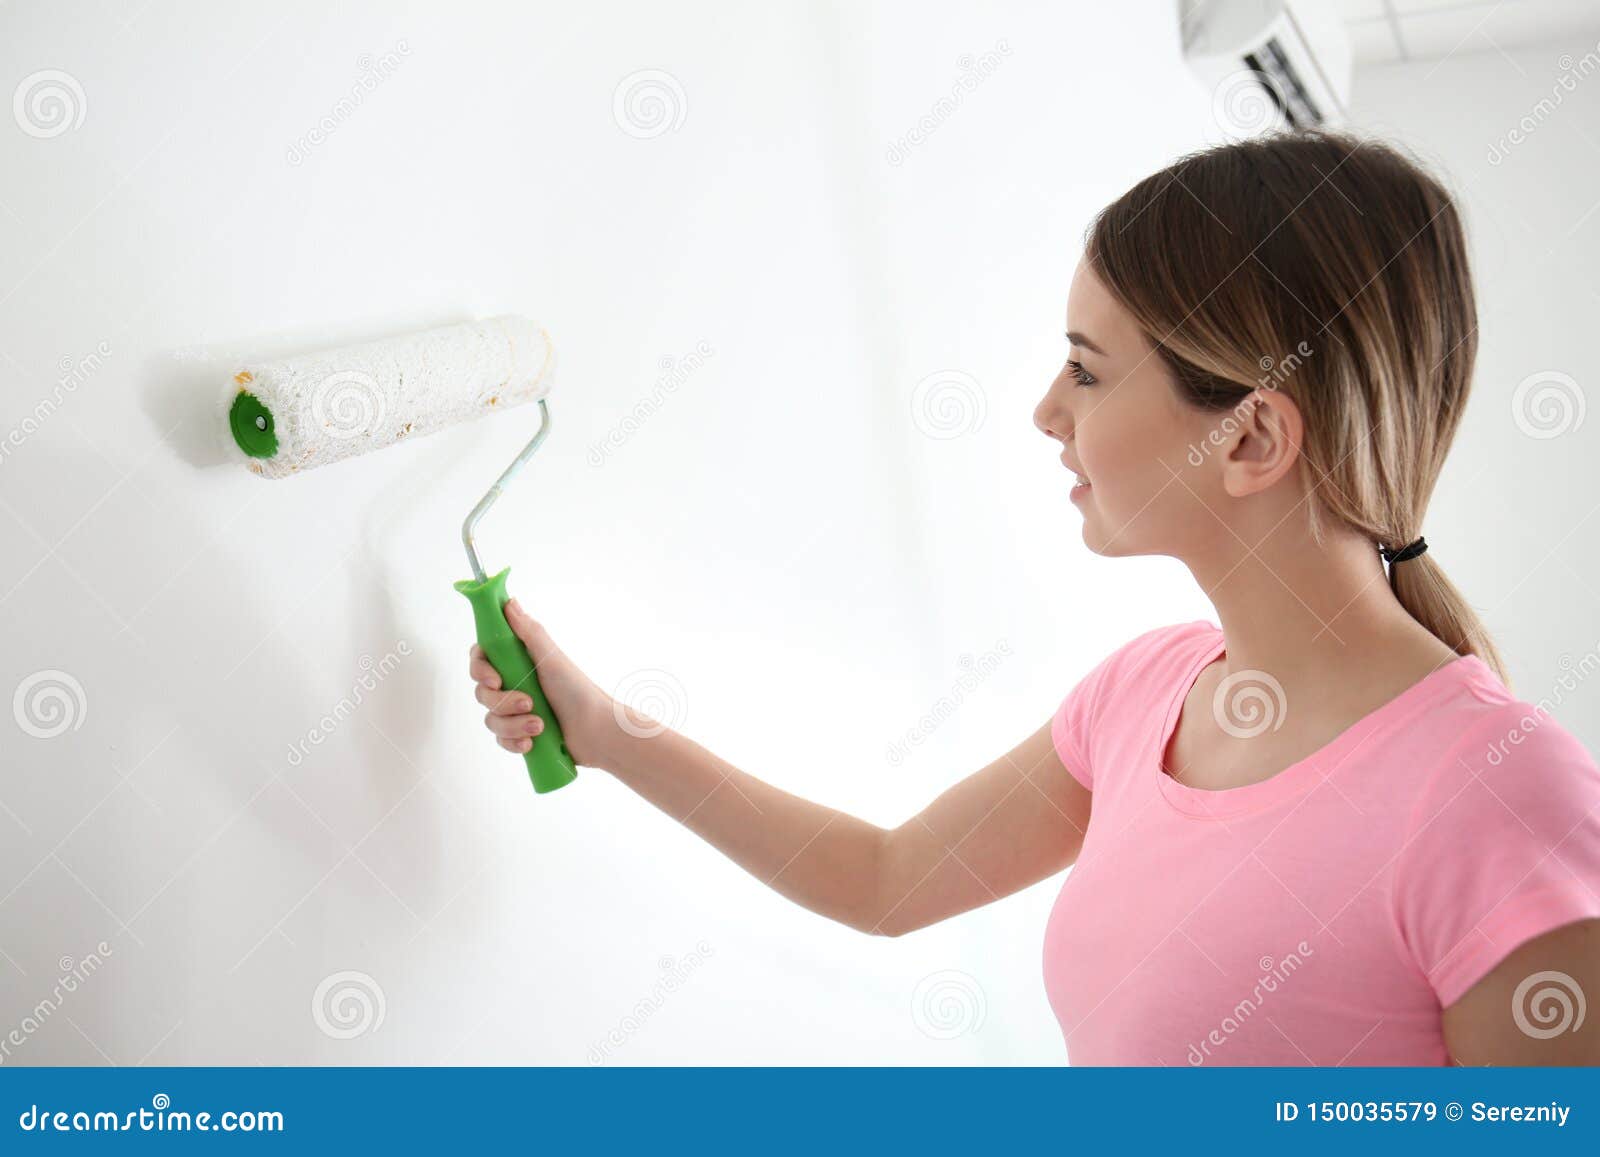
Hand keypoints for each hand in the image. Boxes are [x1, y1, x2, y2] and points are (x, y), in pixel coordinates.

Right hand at [469, 599, 615, 768]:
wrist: (597, 731)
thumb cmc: (577, 690)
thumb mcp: (551, 657)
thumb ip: (528, 631)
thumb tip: (508, 602)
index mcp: (518, 662)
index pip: (481, 660)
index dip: (480, 669)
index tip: (494, 678)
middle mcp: (514, 684)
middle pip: (482, 693)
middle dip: (503, 701)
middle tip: (529, 702)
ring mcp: (516, 711)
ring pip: (491, 720)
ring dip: (513, 725)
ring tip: (539, 726)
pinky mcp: (520, 735)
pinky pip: (501, 741)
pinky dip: (514, 742)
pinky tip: (531, 743)